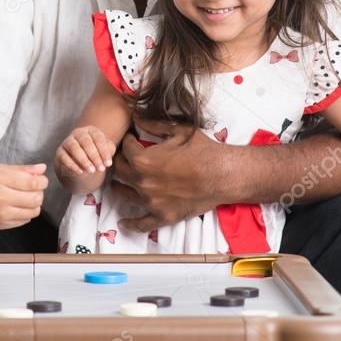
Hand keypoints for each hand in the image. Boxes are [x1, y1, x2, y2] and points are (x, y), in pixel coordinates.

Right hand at [0, 163, 47, 231]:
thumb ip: (20, 169)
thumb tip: (42, 169)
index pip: (33, 182)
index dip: (42, 180)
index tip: (40, 178)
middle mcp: (0, 197)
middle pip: (36, 197)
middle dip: (40, 192)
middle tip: (34, 187)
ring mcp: (1, 214)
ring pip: (34, 211)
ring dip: (35, 203)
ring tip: (26, 196)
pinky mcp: (1, 225)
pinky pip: (25, 220)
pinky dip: (26, 213)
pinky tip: (17, 205)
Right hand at [55, 126, 116, 175]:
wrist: (81, 164)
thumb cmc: (96, 155)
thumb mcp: (105, 153)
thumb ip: (108, 152)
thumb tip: (107, 158)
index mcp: (91, 130)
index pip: (98, 138)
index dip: (104, 151)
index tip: (108, 164)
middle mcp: (78, 133)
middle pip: (86, 142)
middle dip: (94, 156)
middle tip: (100, 169)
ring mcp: (67, 141)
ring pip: (74, 147)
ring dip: (84, 160)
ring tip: (91, 171)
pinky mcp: (60, 152)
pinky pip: (64, 157)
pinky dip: (73, 165)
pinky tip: (81, 172)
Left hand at [109, 118, 226, 233]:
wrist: (224, 174)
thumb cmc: (203, 150)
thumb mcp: (178, 130)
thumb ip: (153, 124)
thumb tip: (136, 115)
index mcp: (143, 160)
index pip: (125, 148)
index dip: (127, 140)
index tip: (130, 138)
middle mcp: (142, 182)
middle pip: (120, 171)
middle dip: (120, 161)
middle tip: (123, 158)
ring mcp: (151, 202)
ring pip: (125, 195)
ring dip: (118, 187)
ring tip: (116, 184)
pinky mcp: (163, 216)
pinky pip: (142, 224)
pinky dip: (131, 224)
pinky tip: (123, 223)